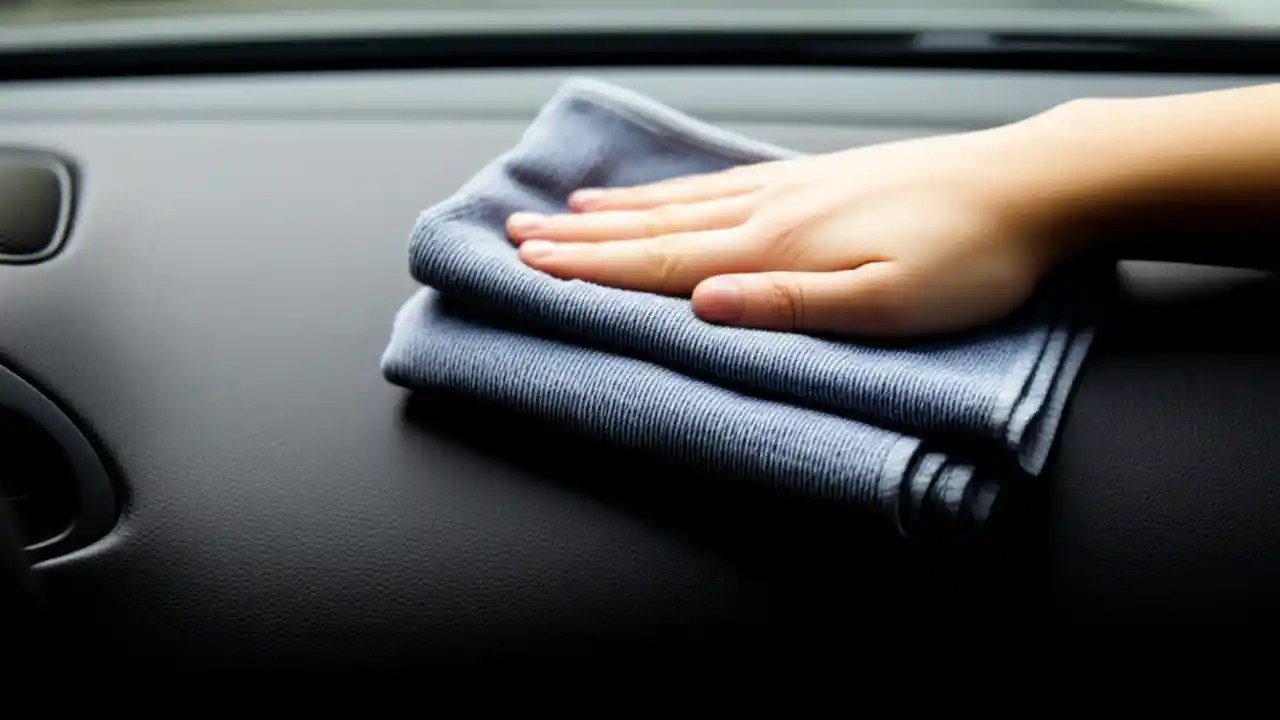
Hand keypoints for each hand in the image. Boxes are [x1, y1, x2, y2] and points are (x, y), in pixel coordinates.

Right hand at [506, 119, 1076, 336]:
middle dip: (579, 239)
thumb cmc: (967, 257)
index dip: (589, 270)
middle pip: (653, 228)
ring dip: (614, 212)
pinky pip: (719, 184)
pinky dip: (673, 190)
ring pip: (679, 202)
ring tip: (564, 210)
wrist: (1025, 186)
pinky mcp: (813, 180)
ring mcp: (789, 188)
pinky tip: (660, 191)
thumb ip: (788, 306)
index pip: (661, 265)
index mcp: (776, 248)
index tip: (529, 267)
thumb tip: (702, 308)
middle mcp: (769, 211)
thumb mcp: (885, 303)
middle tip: (516, 235)